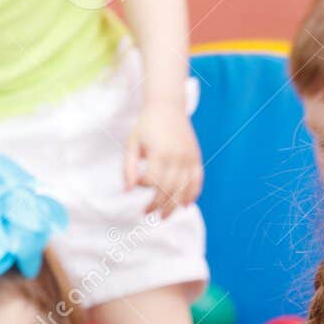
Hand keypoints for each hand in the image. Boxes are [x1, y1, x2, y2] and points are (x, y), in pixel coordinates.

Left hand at [124, 101, 202, 219]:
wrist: (167, 107)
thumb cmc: (146, 126)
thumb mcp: (131, 144)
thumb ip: (128, 168)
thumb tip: (127, 191)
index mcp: (158, 153)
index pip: (152, 181)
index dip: (144, 187)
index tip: (137, 185)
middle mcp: (176, 157)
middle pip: (168, 190)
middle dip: (157, 205)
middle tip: (148, 215)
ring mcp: (188, 158)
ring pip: (183, 189)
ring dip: (173, 206)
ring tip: (164, 216)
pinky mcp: (196, 158)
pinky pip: (197, 181)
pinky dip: (192, 195)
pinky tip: (185, 205)